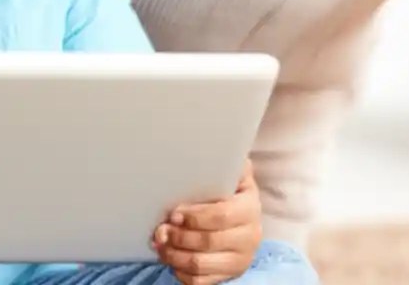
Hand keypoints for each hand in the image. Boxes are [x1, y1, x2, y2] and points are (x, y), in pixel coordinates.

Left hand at [153, 161, 262, 284]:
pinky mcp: (228, 275)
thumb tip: (213, 138)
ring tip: (159, 243)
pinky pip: (200, 282)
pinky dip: (180, 272)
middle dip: (178, 237)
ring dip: (174, 255)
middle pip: (208, 242)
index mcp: (249, 207)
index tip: (173, 214)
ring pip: (201, 264)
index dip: (195, 217)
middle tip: (160, 230)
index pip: (222, 216)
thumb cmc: (227, 191)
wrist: (241, 218)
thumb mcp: (232, 173)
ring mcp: (240, 258)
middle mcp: (250, 235)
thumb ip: (225, 161)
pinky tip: (169, 258)